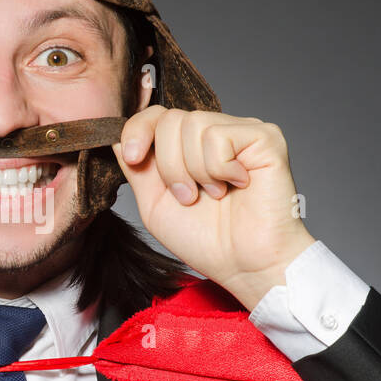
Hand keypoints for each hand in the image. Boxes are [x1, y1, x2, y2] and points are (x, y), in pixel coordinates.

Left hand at [111, 106, 315, 310]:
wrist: (244, 265)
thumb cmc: (207, 240)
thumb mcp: (155, 203)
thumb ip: (137, 169)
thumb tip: (115, 137)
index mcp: (191, 147)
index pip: (156, 115)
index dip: (138, 130)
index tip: (133, 158)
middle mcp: (217, 133)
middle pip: (170, 119)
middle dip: (169, 165)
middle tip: (189, 197)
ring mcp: (242, 132)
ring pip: (193, 124)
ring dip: (195, 171)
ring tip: (214, 195)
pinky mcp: (265, 137)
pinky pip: (219, 136)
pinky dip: (219, 168)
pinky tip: (237, 185)